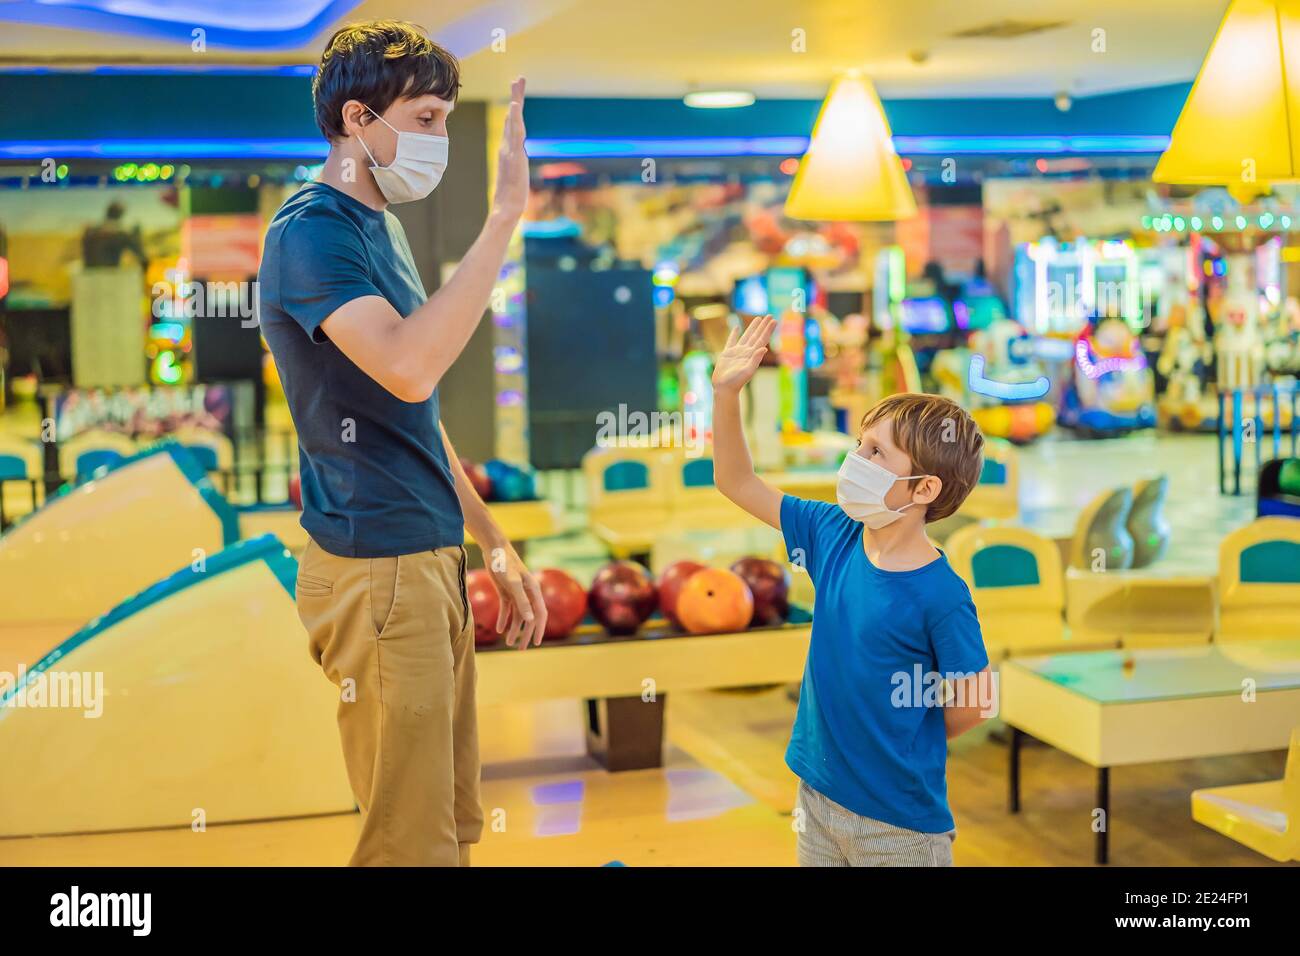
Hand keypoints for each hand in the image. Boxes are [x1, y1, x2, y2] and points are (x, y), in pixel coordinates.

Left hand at [486, 541, 546, 648]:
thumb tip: (530, 619)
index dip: (539, 629)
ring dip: (514, 629)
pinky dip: (504, 619)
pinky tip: (499, 630)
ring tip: (508, 643)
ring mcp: (516, 592)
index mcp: (533, 591)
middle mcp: (527, 593)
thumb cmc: (505, 563)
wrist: (494, 549)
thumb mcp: (513, 583)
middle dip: (525, 634)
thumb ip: (521, 601)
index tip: (535, 643)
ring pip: (518, 615)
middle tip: (520, 648)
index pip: (540, 614)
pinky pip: (507, 609)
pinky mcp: (505, 591)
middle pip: (529, 617)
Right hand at [491, 77, 528, 222]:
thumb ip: (515, 173)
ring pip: (514, 119)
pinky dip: (515, 118)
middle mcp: (507, 146)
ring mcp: (510, 149)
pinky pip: (515, 132)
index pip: (513, 125)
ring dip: (516, 100)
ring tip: (518, 83)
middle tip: (518, 79)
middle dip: (516, 97)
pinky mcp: (514, 154)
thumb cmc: (511, 198)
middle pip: (512, 116)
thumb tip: (516, 171)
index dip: (515, 109)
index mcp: (508, 150)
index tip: (516, 95)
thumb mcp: (515, 180)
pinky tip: (515, 105)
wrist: (507, 207)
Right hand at [712, 314, 775, 392]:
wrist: (724, 388)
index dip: (768, 330)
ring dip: (752, 327)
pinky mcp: (727, 354)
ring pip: (746, 336)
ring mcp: (737, 352)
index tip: (773, 320)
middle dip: (763, 326)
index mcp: (752, 355)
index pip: (762, 339)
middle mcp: (746, 352)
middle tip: (769, 315)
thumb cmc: (736, 382)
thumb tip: (765, 348)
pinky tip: (737, 327)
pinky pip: (731, 341)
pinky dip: (734, 333)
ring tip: (758, 318)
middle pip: (757, 335)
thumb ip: (756, 359)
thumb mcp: (747, 370)